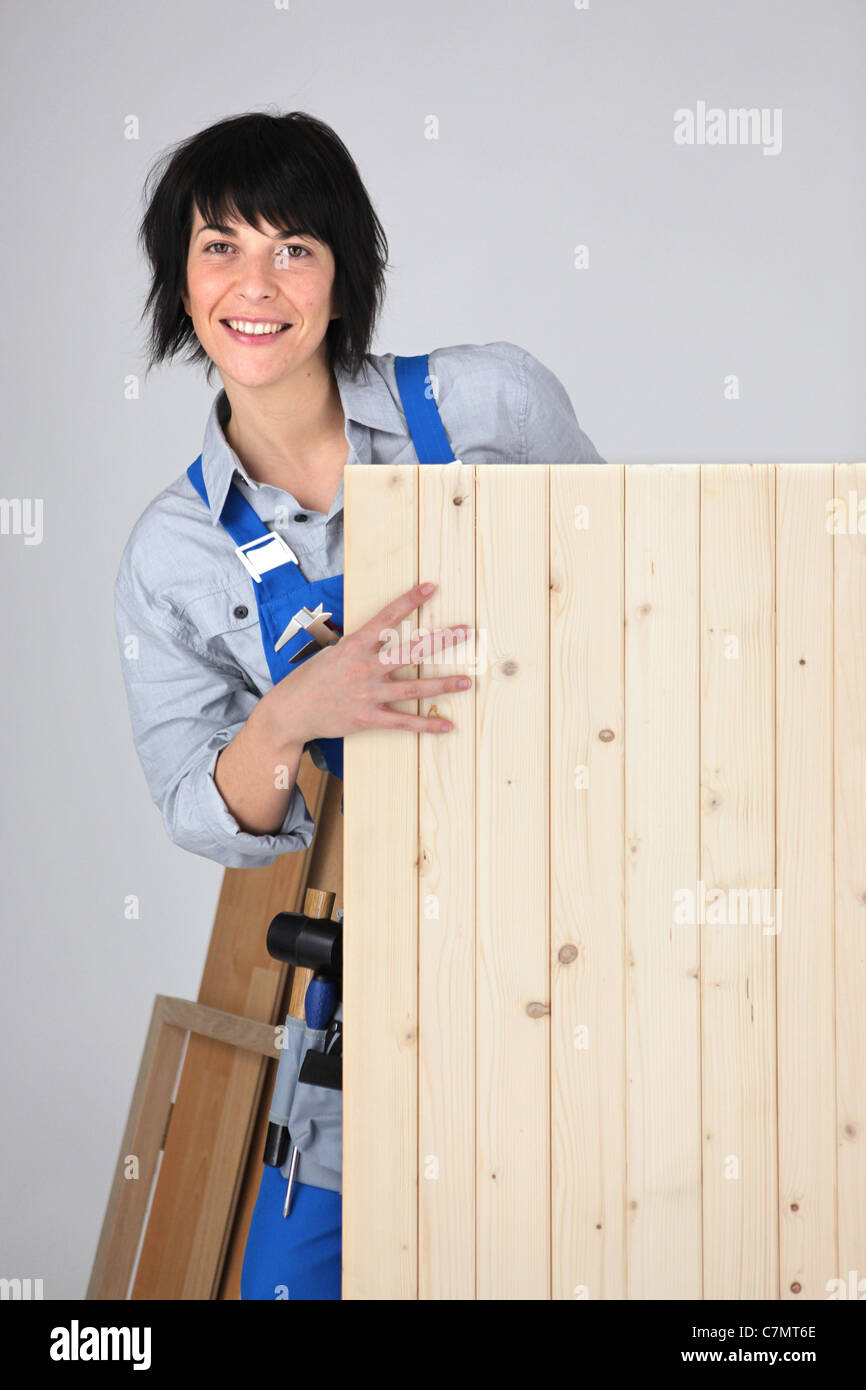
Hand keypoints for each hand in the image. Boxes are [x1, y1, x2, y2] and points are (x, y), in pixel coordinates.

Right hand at [261, 582, 471, 748]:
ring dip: (443, 685)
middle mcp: (365, 667)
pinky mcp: (368, 718)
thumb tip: (379, 635)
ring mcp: (368, 694)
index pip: (387, 617)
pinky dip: (426, 725)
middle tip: (467, 631)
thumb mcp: (333, 653)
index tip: (431, 587)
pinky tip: (446, 725)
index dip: (410, 601)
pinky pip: (403, 722)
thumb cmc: (312, 679)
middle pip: (411, 651)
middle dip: (441, 641)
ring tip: (466, 681)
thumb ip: (359, 646)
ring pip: (414, 688)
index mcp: (355, 646)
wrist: (291, 711)